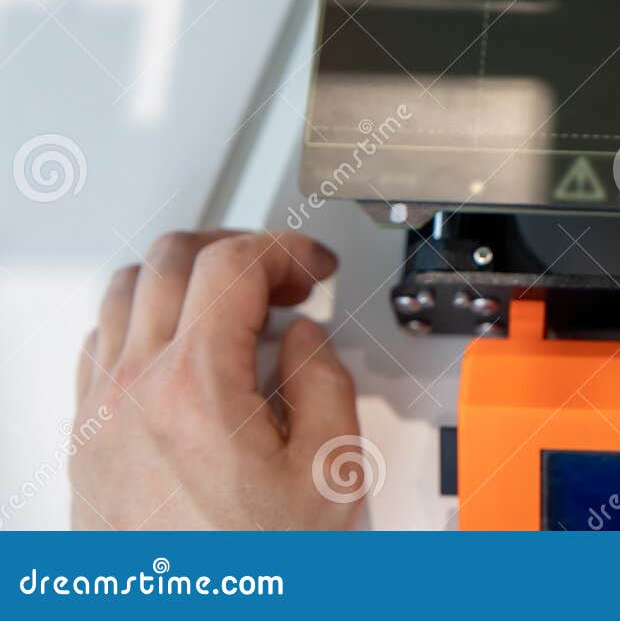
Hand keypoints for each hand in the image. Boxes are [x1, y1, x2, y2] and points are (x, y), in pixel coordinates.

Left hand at [71, 231, 364, 529]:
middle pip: (169, 260)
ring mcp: (97, 418)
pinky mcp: (84, 447)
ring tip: (234, 308)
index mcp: (194, 388)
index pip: (231, 264)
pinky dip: (141, 324)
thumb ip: (323, 381)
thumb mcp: (330, 472)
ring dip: (183, 282)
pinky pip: (96, 347)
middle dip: (236, 252)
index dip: (285, 249)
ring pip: (121, 293)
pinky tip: (182, 350)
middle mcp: (130, 393)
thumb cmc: (257, 575)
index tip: (312, 269)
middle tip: (282, 280)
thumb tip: (303, 340)